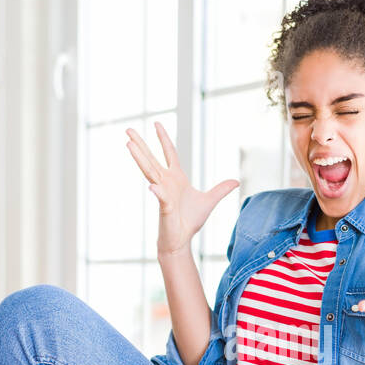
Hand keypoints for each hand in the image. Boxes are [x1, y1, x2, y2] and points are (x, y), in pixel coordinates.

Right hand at [126, 121, 238, 256]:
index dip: (163, 139)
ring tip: (129, 144)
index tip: (156, 124)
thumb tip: (236, 181)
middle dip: (140, 144)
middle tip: (128, 130)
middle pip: (151, 159)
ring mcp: (163, 193)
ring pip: (150, 172)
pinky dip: (158, 192)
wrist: (182, 240)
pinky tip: (153, 186)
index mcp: (176, 178)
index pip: (169, 153)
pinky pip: (161, 197)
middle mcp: (166, 182)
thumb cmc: (190, 221)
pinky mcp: (164, 208)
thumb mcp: (209, 201)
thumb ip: (221, 190)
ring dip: (140, 159)